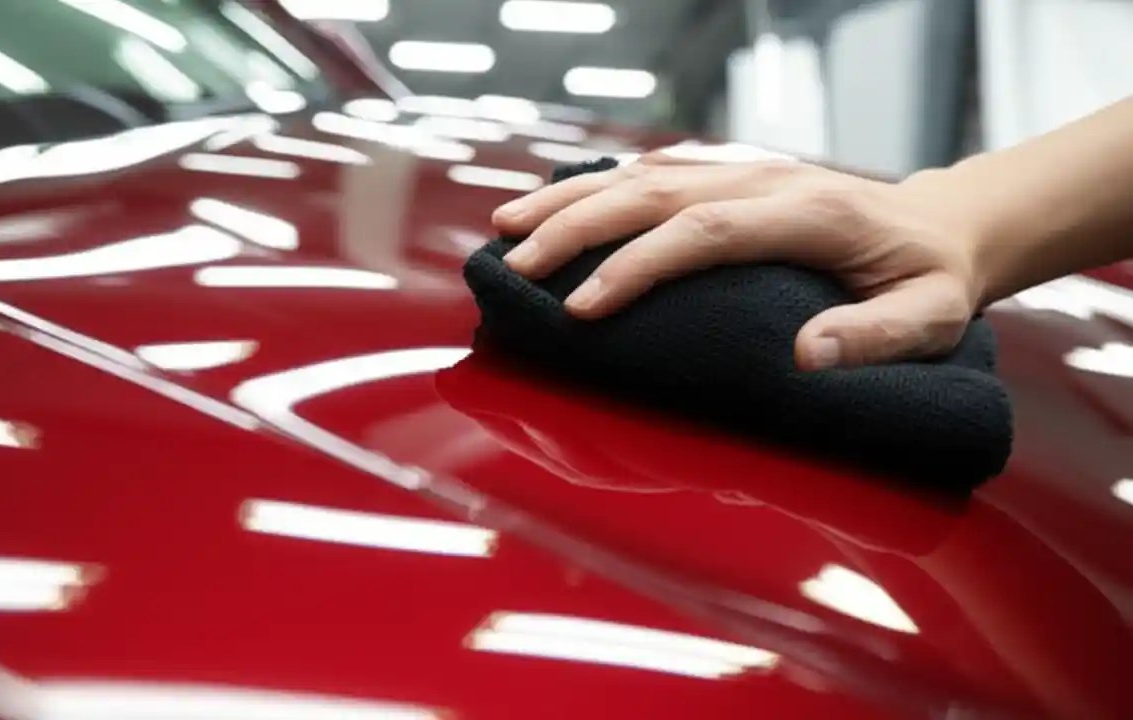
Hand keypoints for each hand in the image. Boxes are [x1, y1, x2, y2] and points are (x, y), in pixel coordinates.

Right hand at [492, 155, 987, 369]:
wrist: (941, 224)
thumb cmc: (932, 280)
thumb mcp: (932, 317)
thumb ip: (878, 336)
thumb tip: (806, 357)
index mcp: (810, 213)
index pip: (706, 231)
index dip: (637, 265)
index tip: (581, 306)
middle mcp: (766, 179)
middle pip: (654, 192)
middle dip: (577, 226)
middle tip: (517, 264)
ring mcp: (744, 172)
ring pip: (642, 176)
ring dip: (571, 199)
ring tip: (506, 227)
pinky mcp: (729, 176)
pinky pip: (652, 175)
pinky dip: (597, 188)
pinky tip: (555, 206)